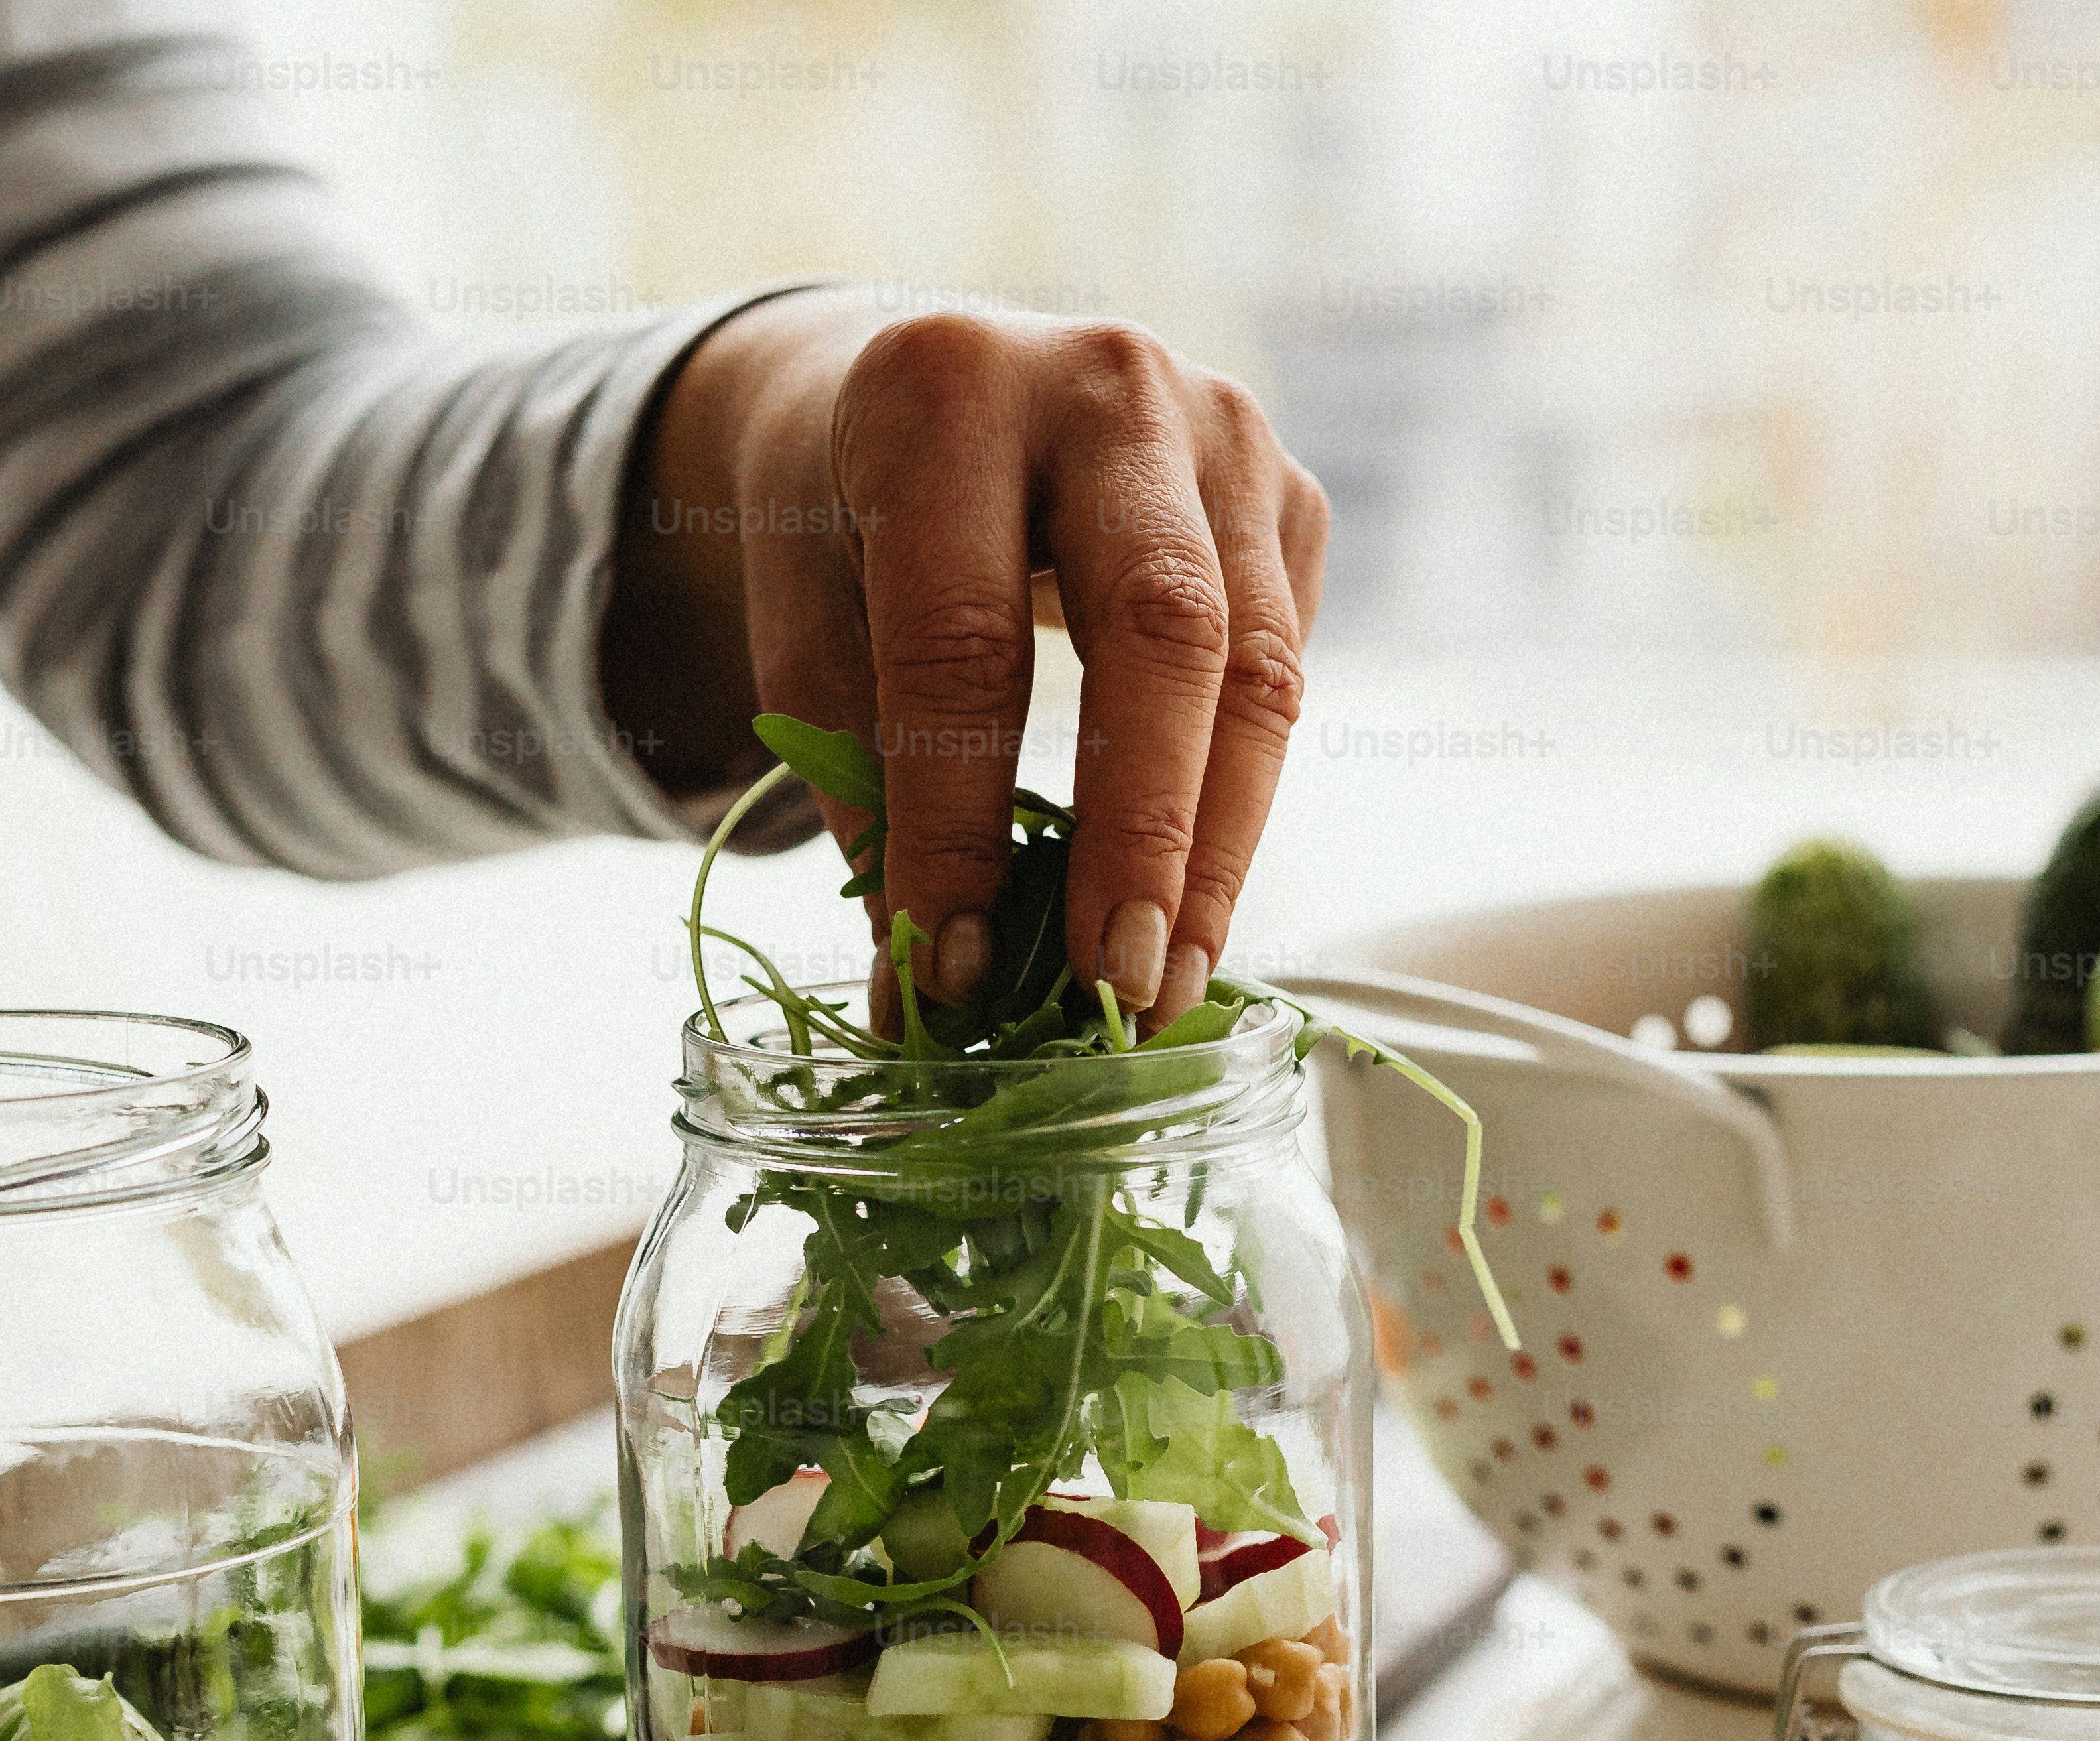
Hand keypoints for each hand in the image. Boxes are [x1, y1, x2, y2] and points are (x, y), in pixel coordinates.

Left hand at [610, 291, 1327, 1025]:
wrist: (934, 384)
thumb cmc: (852, 519)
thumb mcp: (809, 626)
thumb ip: (862, 792)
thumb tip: (925, 997)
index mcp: (945, 393)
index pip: (963, 641)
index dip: (961, 821)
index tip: (958, 970)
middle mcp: (1106, 386)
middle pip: (1164, 630)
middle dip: (1144, 832)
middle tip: (1119, 988)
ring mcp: (1224, 428)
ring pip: (1258, 665)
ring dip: (1217, 846)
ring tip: (1168, 984)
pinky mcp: (1290, 491)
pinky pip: (1286, 667)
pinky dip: (1239, 794)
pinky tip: (1190, 888)